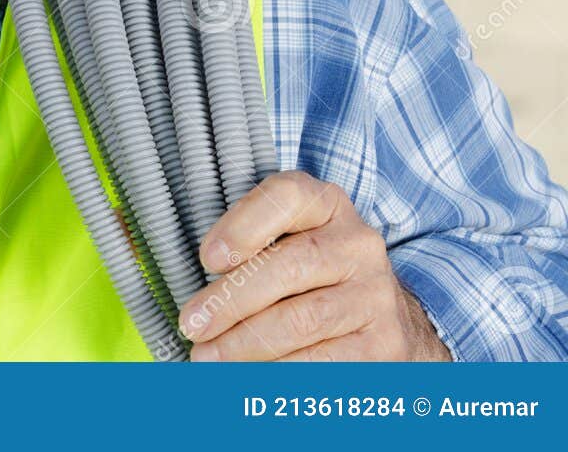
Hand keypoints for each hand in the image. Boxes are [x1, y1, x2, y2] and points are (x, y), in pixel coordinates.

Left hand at [178, 171, 450, 360]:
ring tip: (207, 358)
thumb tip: (200, 303)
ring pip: (303, 320)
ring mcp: (376, 294)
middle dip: (230, 301)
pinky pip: (325, 362)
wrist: (382, 314)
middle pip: (289, 267)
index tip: (207, 259)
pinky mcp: (384, 342)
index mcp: (325, 204)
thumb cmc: (308, 272)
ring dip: (246, 343)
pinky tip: (248, 378)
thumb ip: (246, 251)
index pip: (285, 198)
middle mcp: (358, 243)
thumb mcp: (282, 241)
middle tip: (192, 326)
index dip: (243, 226)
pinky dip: (279, 372)